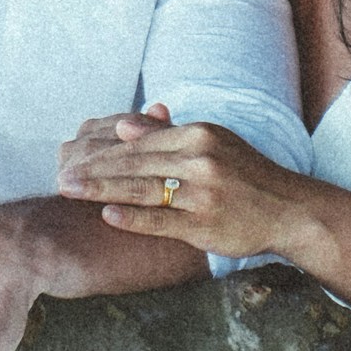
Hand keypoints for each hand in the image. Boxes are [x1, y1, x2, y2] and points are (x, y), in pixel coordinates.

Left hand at [58, 107, 301, 261]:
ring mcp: (203, 192)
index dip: (104, 150)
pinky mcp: (205, 223)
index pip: (140, 141)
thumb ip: (168, 135)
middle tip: (61, 175)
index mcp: (199, 134)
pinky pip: (162, 220)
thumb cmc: (247, 175)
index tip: (75, 155)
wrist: (289, 209)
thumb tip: (123, 127)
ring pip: (144, 189)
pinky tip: (108, 215)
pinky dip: (133, 217)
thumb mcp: (213, 143)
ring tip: (70, 191)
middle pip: (135, 163)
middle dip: (94, 169)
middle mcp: (200, 158)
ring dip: (102, 190)